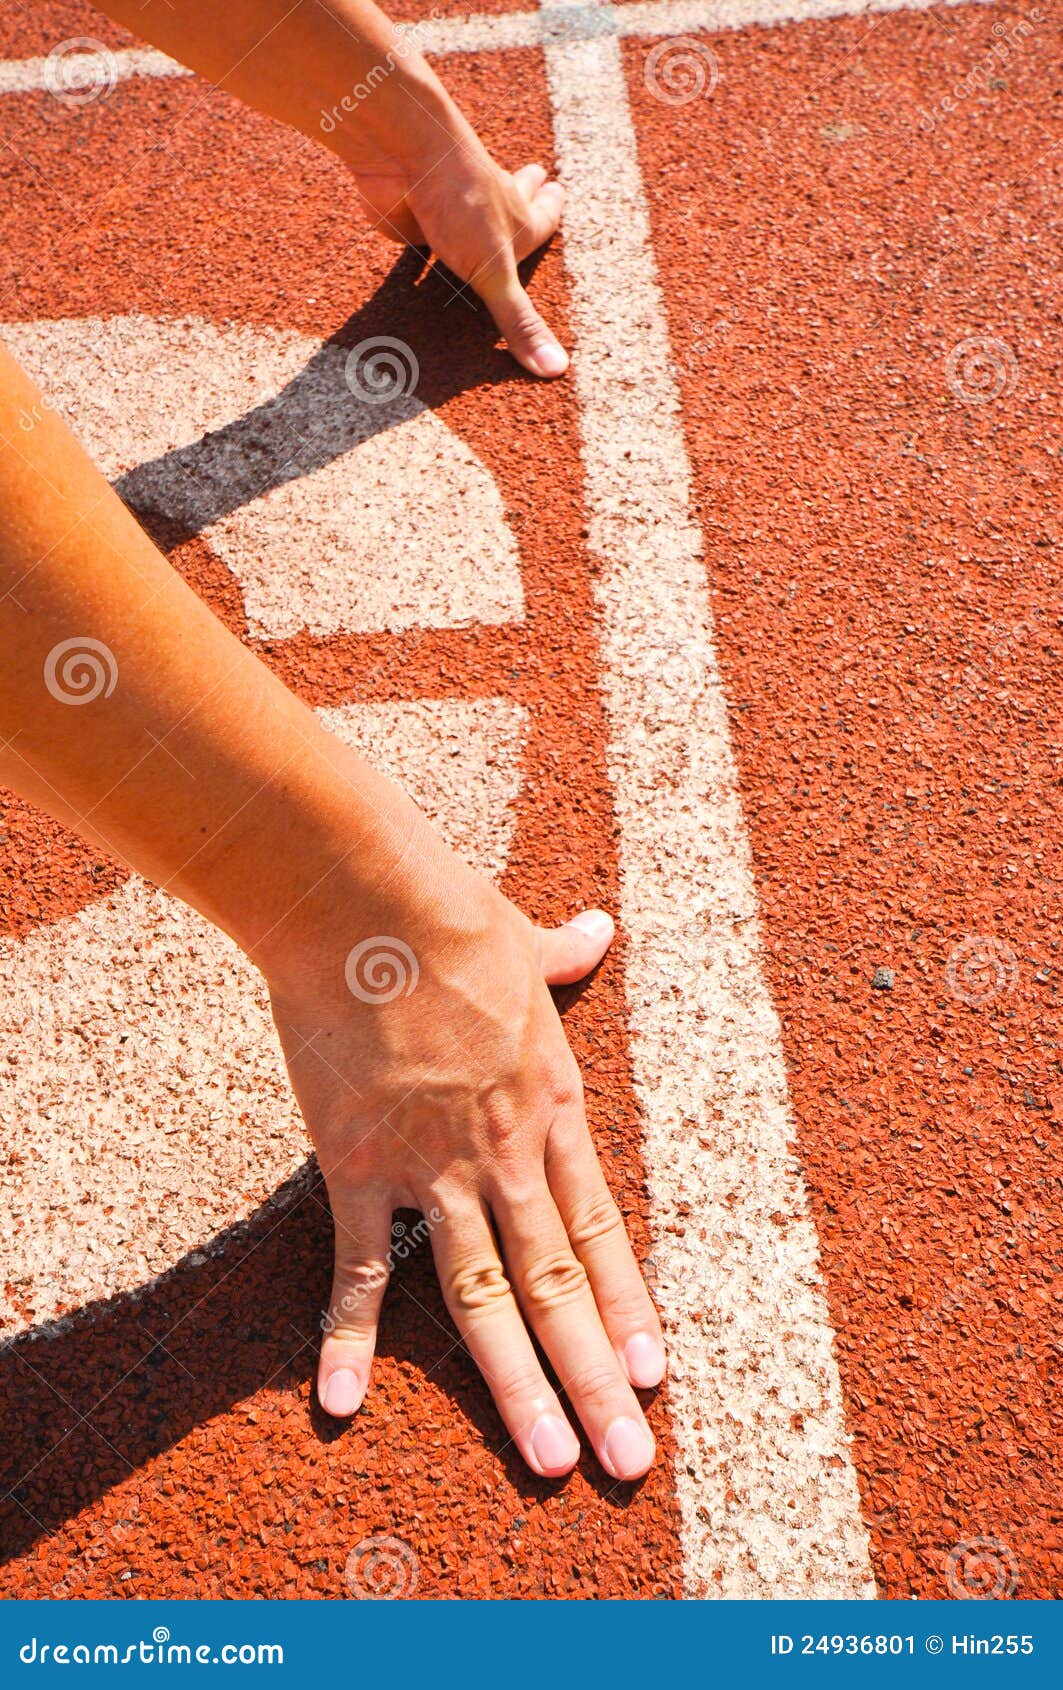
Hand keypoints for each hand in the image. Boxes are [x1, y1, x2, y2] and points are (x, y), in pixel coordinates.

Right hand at [267, 865, 664, 1481]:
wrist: (370, 906)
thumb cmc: (447, 916)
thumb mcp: (523, 940)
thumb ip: (563, 954)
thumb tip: (597, 925)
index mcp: (552, 1104)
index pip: (600, 1226)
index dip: (627, 1303)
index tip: (654, 1372)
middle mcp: (505, 1152)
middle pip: (559, 1285)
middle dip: (596, 1377)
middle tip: (630, 1462)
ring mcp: (436, 1168)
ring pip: (484, 1300)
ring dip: (519, 1386)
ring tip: (551, 1462)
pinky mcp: (360, 1165)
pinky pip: (360, 1268)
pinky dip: (348, 1336)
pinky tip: (343, 1403)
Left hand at [351, 140, 568, 378]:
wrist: (401, 152)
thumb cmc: (459, 199)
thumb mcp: (495, 271)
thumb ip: (517, 321)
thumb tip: (556, 369)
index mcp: (515, 220)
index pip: (544, 218)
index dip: (552, 210)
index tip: (560, 194)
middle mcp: (485, 212)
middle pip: (512, 202)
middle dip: (525, 196)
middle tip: (538, 180)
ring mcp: (448, 213)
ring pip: (467, 218)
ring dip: (476, 216)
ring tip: (483, 214)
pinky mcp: (411, 220)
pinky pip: (421, 237)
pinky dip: (423, 242)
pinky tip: (417, 245)